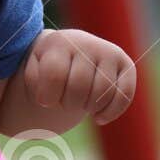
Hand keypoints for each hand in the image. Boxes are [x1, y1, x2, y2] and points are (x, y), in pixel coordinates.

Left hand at [22, 28, 136, 124]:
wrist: (68, 54)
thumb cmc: (46, 69)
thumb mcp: (33, 72)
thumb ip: (33, 80)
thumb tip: (45, 99)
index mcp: (59, 42)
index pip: (55, 74)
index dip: (48, 96)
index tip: (45, 99)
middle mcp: (86, 42)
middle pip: (79, 87)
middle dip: (69, 103)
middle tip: (65, 101)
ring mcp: (108, 51)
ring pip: (102, 93)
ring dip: (89, 108)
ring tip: (80, 103)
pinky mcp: (126, 64)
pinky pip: (125, 95)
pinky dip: (111, 112)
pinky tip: (98, 117)